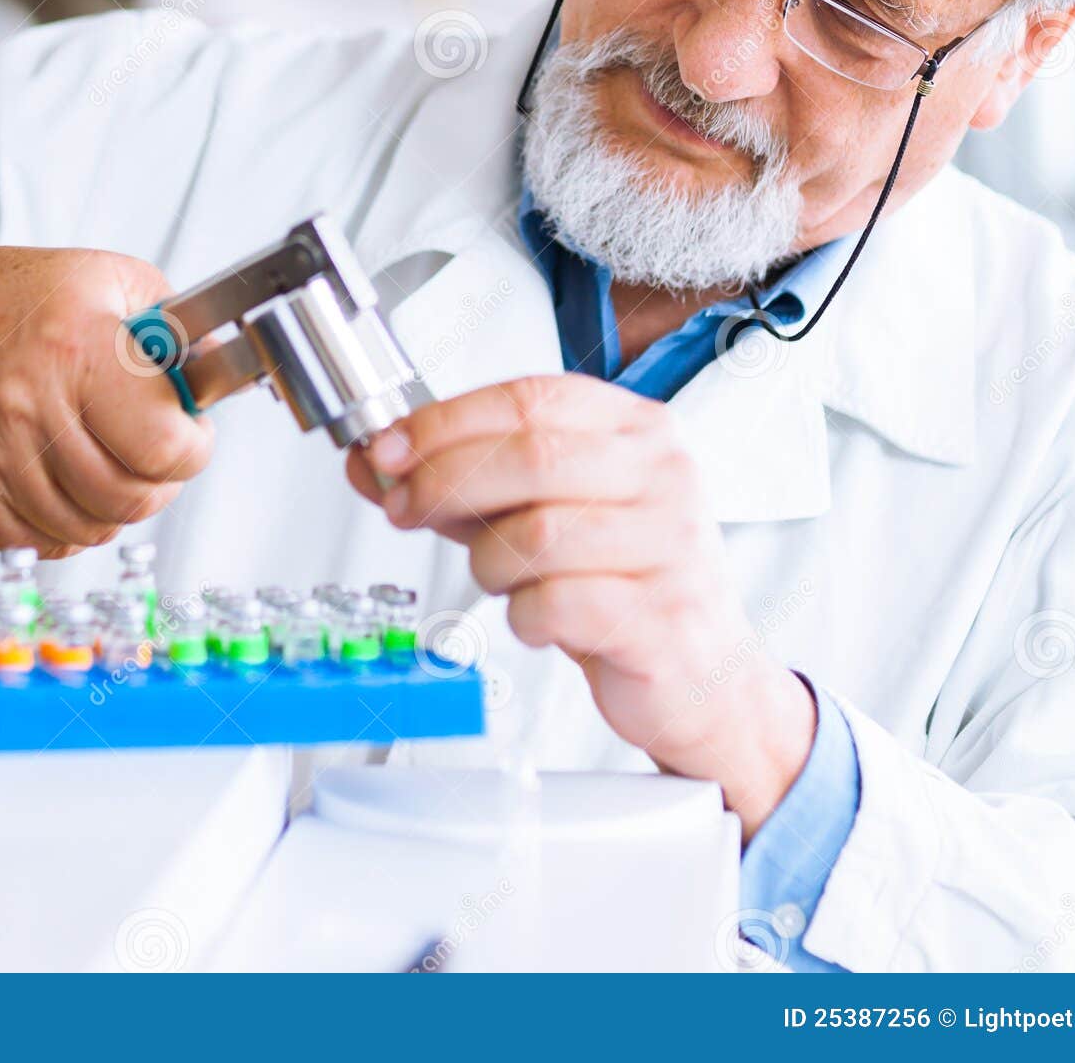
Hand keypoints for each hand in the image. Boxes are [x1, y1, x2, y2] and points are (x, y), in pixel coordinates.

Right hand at [0, 240, 213, 556]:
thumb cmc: (2, 297)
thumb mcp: (102, 277)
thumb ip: (174, 323)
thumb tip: (220, 371)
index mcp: (73, 350)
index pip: (165, 446)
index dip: (193, 449)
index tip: (191, 435)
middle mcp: (25, 411)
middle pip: (130, 500)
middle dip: (159, 484)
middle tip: (155, 456)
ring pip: (88, 531)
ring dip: (112, 507)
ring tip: (107, 462)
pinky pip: (37, 544)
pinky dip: (63, 524)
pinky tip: (61, 479)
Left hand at [346, 375, 814, 836]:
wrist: (702, 675)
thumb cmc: (620, 581)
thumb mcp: (543, 513)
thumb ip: (464, 484)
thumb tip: (372, 463)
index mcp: (636, 428)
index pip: (528, 399)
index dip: (445, 421)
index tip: (387, 448)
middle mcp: (664, 474)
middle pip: (528, 455)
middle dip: (445, 481)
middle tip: (404, 509)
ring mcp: (671, 545)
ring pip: (537, 532)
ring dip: (487, 561)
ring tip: (496, 578)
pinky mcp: (663, 616)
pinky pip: (557, 604)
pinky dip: (523, 615)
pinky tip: (535, 618)